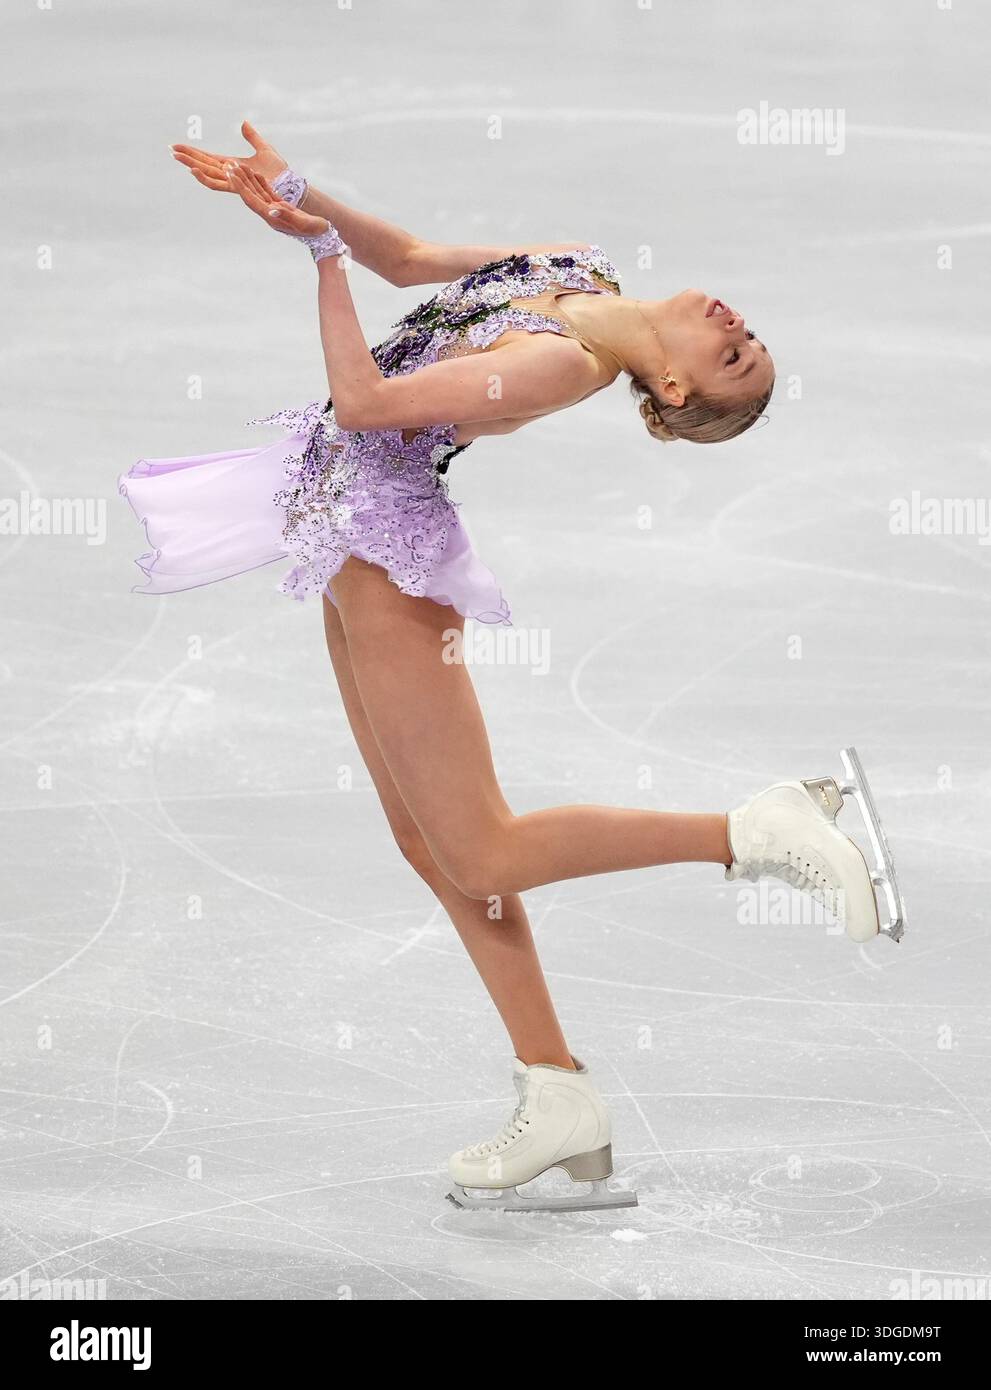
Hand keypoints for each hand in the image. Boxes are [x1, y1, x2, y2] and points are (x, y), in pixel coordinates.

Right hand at [170, 119, 286, 191]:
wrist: (288, 185)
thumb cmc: (279, 171)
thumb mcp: (264, 148)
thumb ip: (252, 136)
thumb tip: (243, 122)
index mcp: (233, 165)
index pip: (209, 158)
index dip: (194, 152)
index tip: (179, 146)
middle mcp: (230, 174)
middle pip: (204, 165)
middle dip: (188, 158)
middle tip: (172, 150)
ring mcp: (233, 182)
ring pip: (207, 174)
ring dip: (192, 166)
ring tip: (178, 158)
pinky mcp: (237, 188)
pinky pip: (217, 184)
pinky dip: (204, 177)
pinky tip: (194, 170)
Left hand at [225, 163, 328, 238]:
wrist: (324, 236)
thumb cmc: (316, 231)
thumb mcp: (303, 223)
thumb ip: (287, 216)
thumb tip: (272, 209)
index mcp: (272, 218)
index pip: (252, 200)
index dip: (241, 187)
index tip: (231, 174)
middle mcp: (270, 214)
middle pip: (251, 194)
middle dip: (239, 180)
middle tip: (228, 165)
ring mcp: (275, 211)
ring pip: (257, 192)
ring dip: (247, 179)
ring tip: (237, 165)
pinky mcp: (281, 207)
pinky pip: (268, 193)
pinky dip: (261, 183)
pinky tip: (255, 174)